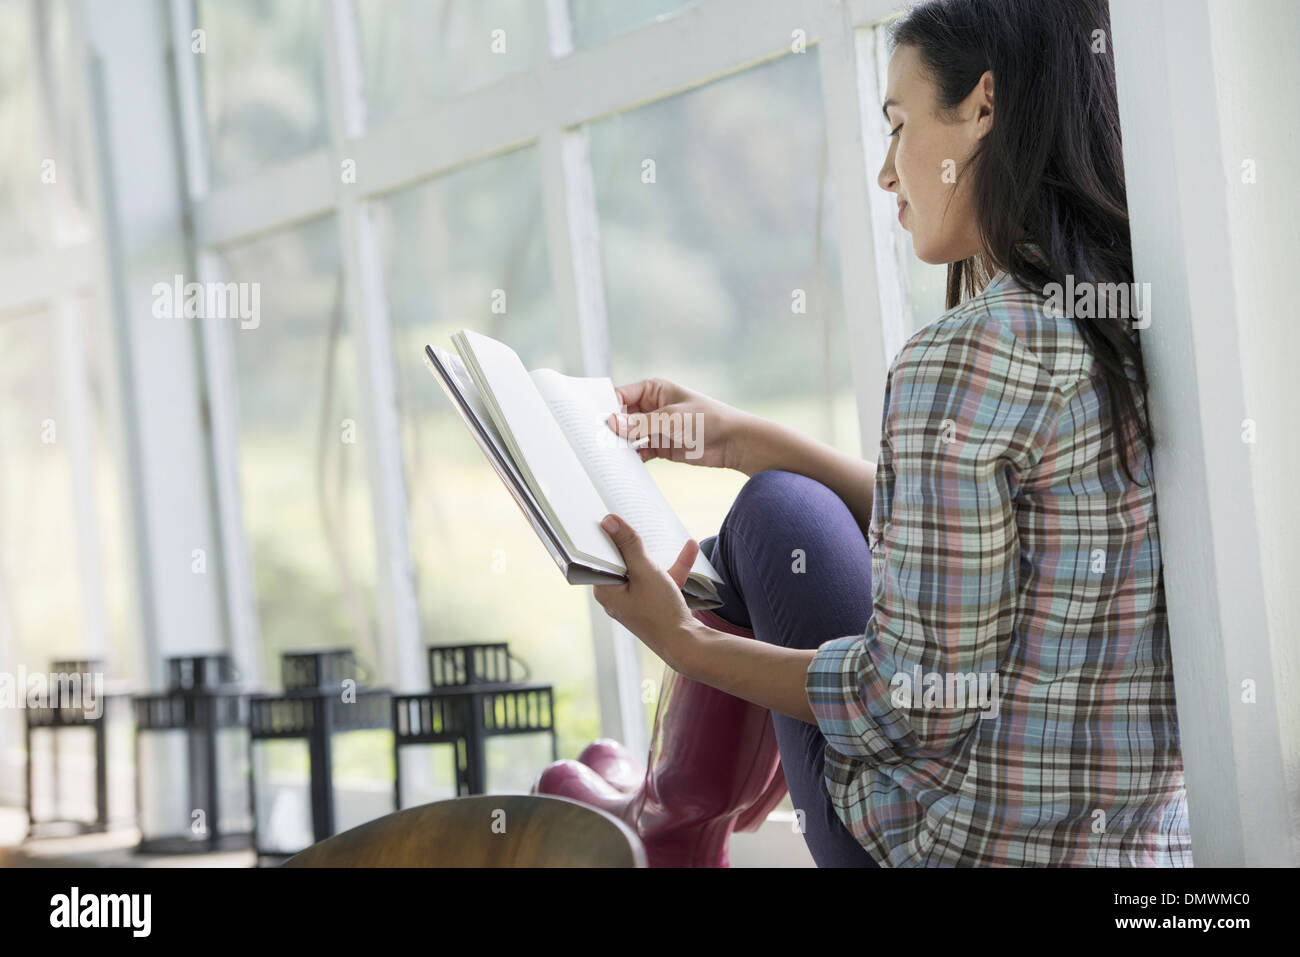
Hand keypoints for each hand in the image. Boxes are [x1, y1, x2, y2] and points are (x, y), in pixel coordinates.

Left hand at [592, 514, 699, 669]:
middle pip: (622, 562)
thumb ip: (628, 544)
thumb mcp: (645, 571)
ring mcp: (635, 601)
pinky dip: (673, 566)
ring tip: (660, 532)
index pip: (600, 558)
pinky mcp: (653, 604)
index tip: (609, 520)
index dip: (605, 539)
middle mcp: (616, 597)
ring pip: (644, 570)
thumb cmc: (660, 610)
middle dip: (632, 543)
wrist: (686, 644)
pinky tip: (690, 548)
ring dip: (657, 554)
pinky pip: (660, 580)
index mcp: (605, 590)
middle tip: (632, 522)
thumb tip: (608, 521)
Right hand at [605, 377, 753, 470]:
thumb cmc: (708, 420)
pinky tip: (621, 467)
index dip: (605, 408)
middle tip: (592, 443)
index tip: (590, 423)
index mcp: (653, 389)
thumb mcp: (672, 420)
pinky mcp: (660, 446)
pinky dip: (630, 459)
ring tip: (603, 457)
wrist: (734, 443)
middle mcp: (651, 407)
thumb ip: (641, 423)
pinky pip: (638, 452)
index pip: (620, 396)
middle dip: (609, 429)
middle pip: (621, 417)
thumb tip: (611, 423)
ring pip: (627, 436)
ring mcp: (654, 427)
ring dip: (618, 445)